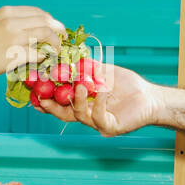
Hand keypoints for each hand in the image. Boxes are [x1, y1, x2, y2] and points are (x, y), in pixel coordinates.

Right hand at [0, 6, 64, 77]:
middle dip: (58, 29)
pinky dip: (44, 55)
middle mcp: (12, 21)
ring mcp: (14, 37)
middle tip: (62, 38)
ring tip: (56, 49)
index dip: (51, 20)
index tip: (55, 28)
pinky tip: (43, 58)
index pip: (38, 12)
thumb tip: (41, 27)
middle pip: (45, 21)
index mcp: (9, 12)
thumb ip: (18, 22)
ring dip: (55, 42)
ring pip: (45, 34)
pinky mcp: (15, 53)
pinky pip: (38, 53)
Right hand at [39, 62, 158, 136]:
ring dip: (77, 99)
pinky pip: (99, 117)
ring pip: (79, 115)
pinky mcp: (110, 127)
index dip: (47, 99)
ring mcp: (98, 123)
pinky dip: (99, 102)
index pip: (60, 103)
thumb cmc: (127, 85)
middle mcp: (87, 115)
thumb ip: (87, 67)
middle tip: (43, 95)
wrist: (150, 96)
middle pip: (64, 114)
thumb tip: (69, 56)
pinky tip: (102, 90)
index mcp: (83, 103)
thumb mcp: (103, 72)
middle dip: (51, 106)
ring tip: (80, 85)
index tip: (34, 91)